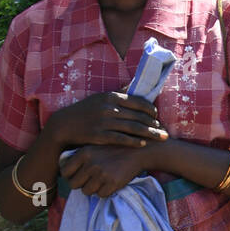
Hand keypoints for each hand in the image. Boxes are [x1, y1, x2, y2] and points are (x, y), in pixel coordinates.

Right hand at [50, 92, 167, 149]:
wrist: (64, 125)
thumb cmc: (84, 111)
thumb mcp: (100, 98)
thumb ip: (118, 93)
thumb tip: (133, 86)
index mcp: (111, 97)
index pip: (138, 102)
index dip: (151, 110)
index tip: (157, 116)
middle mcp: (109, 108)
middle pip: (139, 116)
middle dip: (154, 124)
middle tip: (165, 131)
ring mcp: (104, 122)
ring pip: (133, 128)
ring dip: (150, 134)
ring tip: (161, 138)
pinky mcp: (100, 135)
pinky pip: (121, 139)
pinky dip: (134, 141)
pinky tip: (143, 144)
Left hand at [59, 144, 150, 198]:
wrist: (140, 150)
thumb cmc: (115, 149)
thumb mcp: (96, 146)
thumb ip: (80, 156)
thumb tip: (65, 171)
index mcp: (84, 153)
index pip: (65, 172)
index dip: (69, 176)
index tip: (76, 176)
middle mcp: (91, 164)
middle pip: (74, 184)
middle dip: (80, 184)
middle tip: (89, 181)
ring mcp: (102, 174)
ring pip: (86, 192)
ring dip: (92, 189)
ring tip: (101, 181)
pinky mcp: (112, 183)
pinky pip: (101, 195)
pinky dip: (105, 191)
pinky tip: (111, 182)